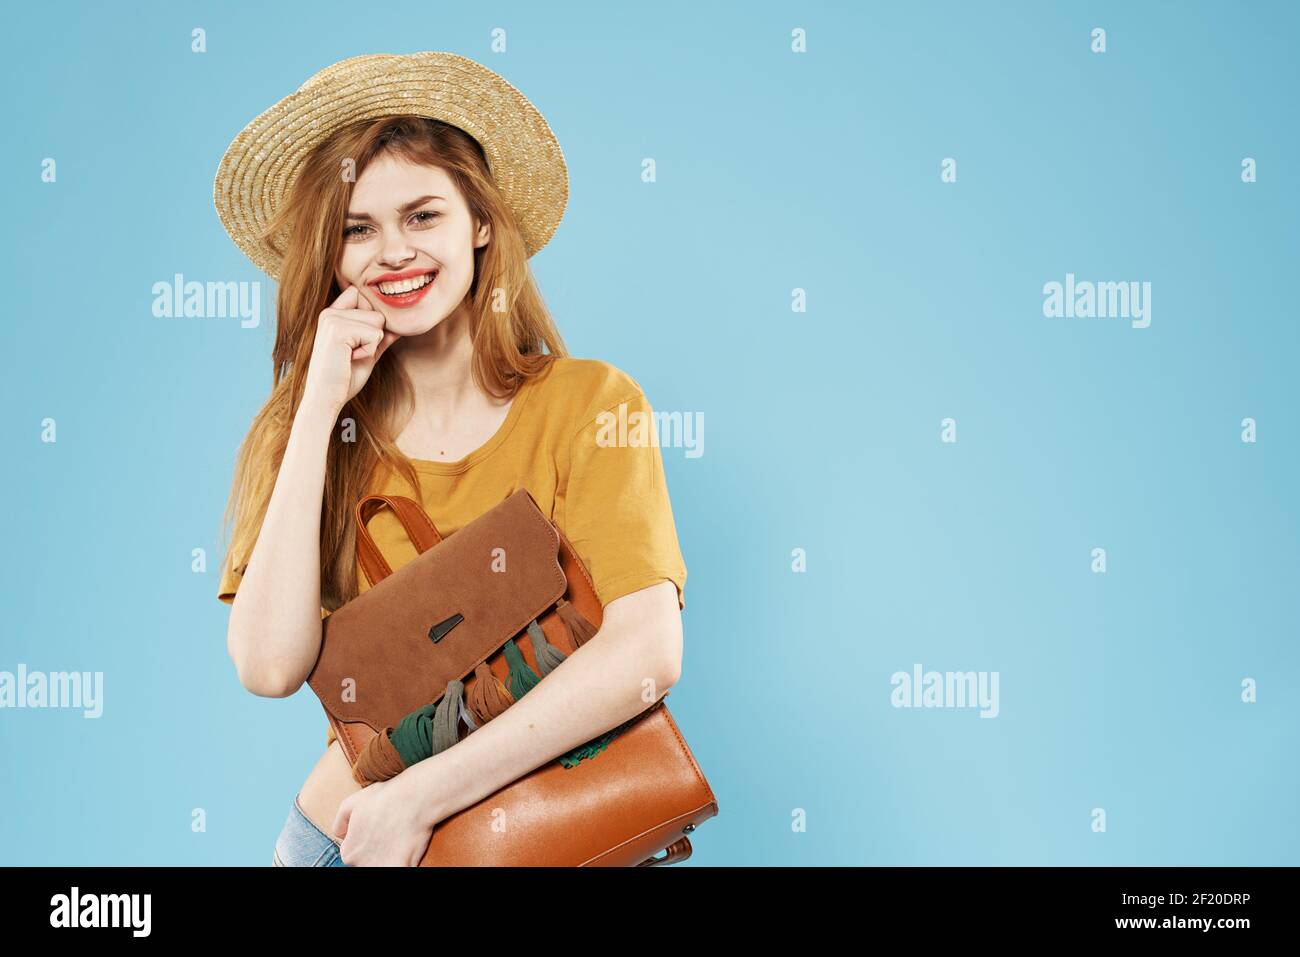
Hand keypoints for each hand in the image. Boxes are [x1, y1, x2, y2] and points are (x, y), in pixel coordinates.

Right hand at [301, 284, 400, 416]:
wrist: (327, 399)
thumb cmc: (345, 378)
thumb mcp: (368, 353)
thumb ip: (381, 336)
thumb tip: (401, 325)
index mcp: (333, 315)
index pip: (361, 294)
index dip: (372, 316)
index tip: (359, 341)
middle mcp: (330, 312)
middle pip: (377, 311)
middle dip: (375, 335)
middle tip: (353, 353)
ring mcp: (332, 319)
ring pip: (378, 321)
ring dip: (372, 344)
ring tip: (351, 356)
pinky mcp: (337, 329)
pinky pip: (375, 334)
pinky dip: (369, 351)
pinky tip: (350, 359)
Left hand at [332, 772, 439, 866]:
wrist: (413, 797)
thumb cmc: (384, 797)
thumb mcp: (351, 803)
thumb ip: (340, 823)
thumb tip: (341, 836)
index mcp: (348, 852)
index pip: (354, 853)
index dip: (367, 839)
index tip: (378, 828)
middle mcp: (360, 864)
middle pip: (368, 861)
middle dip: (376, 850)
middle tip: (389, 832)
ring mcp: (380, 867)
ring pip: (382, 864)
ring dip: (389, 856)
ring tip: (399, 838)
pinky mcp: (399, 867)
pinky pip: (399, 867)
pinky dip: (403, 861)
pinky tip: (406, 848)